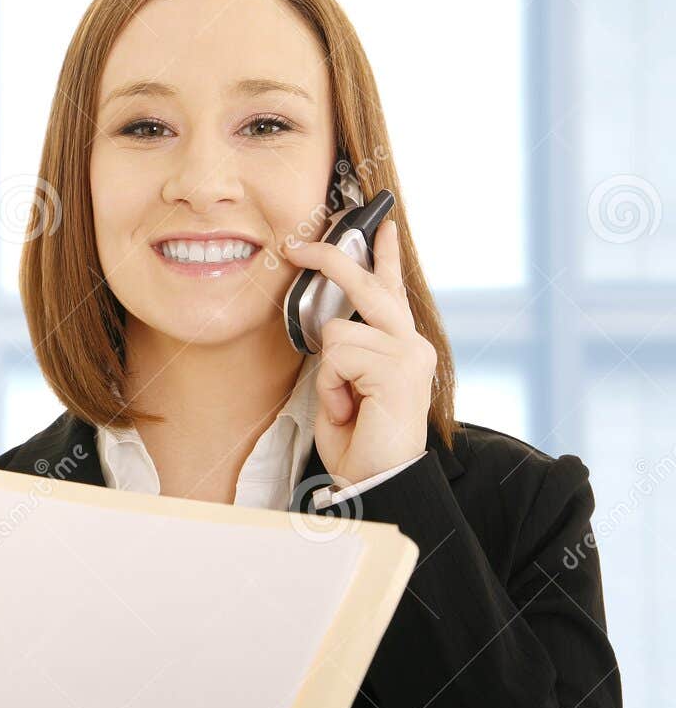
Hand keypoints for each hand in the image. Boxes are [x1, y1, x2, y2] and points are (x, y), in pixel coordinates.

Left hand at [281, 219, 435, 487]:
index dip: (383, 256)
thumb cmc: (359, 441)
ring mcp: (409, 354)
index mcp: (401, 347)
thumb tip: (332, 323)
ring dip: (329, 373)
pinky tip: (351, 409)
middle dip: (331, 260)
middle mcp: (412, 345)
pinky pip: (337, 355)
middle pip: (367, 287)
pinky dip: (332, 386)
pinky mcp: (398, 369)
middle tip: (296, 246)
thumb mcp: (344, 387)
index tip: (379, 225)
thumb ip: (345, 352)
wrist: (375, 482)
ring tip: (347, 404)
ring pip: (338, 331)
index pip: (391, 290)